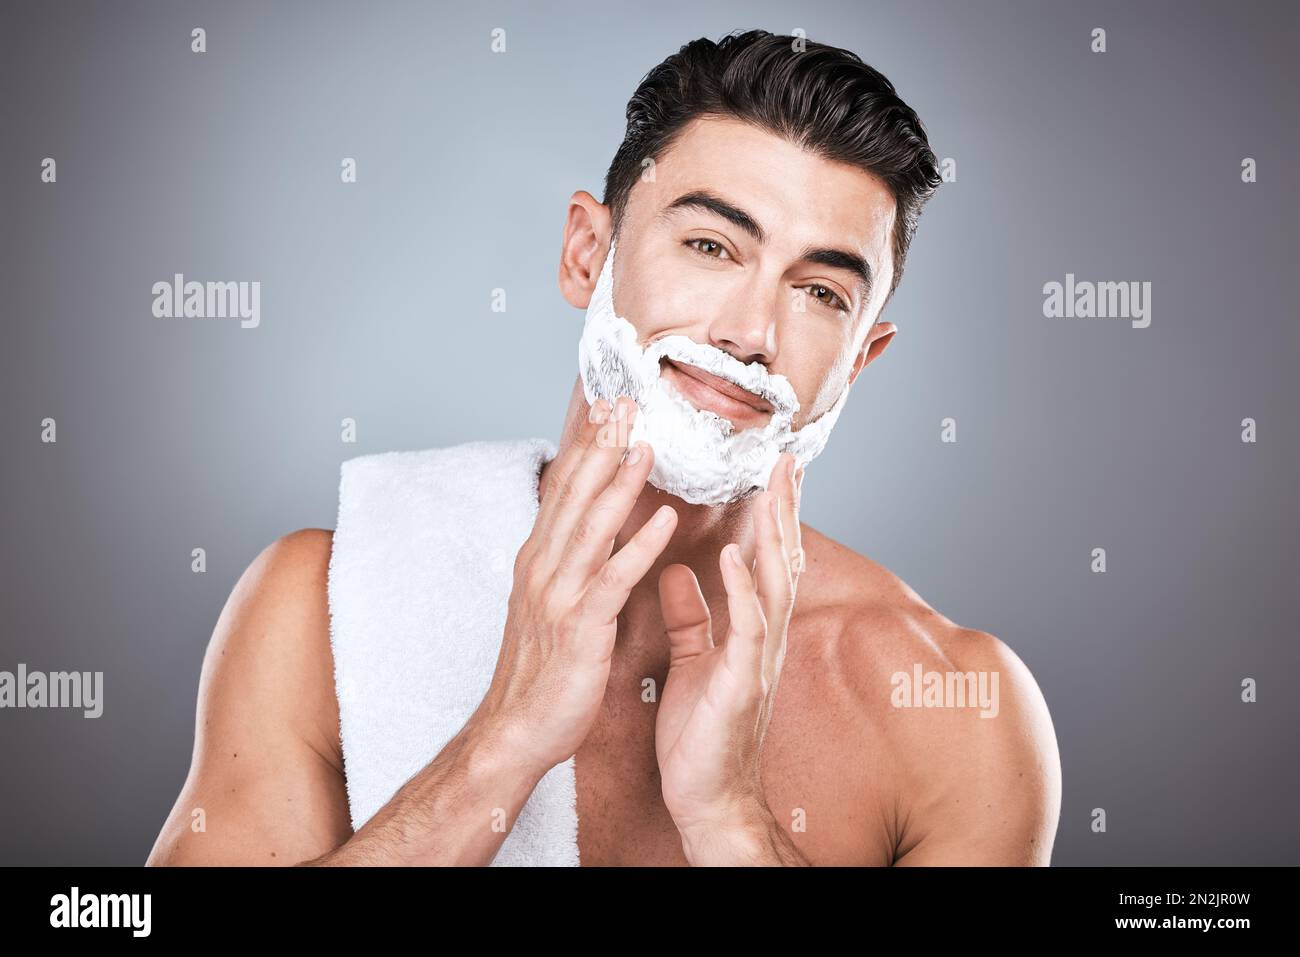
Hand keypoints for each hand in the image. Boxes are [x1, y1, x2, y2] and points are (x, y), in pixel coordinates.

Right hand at [475, 396, 677, 775]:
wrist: (513, 730)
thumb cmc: (538, 671)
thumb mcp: (546, 603)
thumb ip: (564, 560)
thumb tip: (580, 525)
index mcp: (538, 559)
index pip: (563, 489)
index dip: (585, 446)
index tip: (606, 407)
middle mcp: (543, 567)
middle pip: (574, 494)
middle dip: (601, 446)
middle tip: (626, 401)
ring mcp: (559, 595)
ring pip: (592, 526)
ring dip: (619, 482)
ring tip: (646, 443)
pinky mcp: (580, 627)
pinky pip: (613, 579)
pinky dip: (639, 545)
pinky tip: (665, 519)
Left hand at [654, 452, 805, 853]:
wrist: (704, 795)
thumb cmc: (700, 732)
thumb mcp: (691, 660)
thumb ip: (691, 615)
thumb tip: (678, 572)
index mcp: (749, 631)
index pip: (764, 560)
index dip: (770, 515)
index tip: (770, 470)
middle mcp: (762, 638)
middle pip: (781, 560)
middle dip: (785, 509)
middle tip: (786, 459)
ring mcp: (757, 659)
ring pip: (775, 584)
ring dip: (775, 535)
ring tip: (773, 489)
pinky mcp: (741, 682)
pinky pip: (746, 629)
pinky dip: (742, 590)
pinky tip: (731, 557)